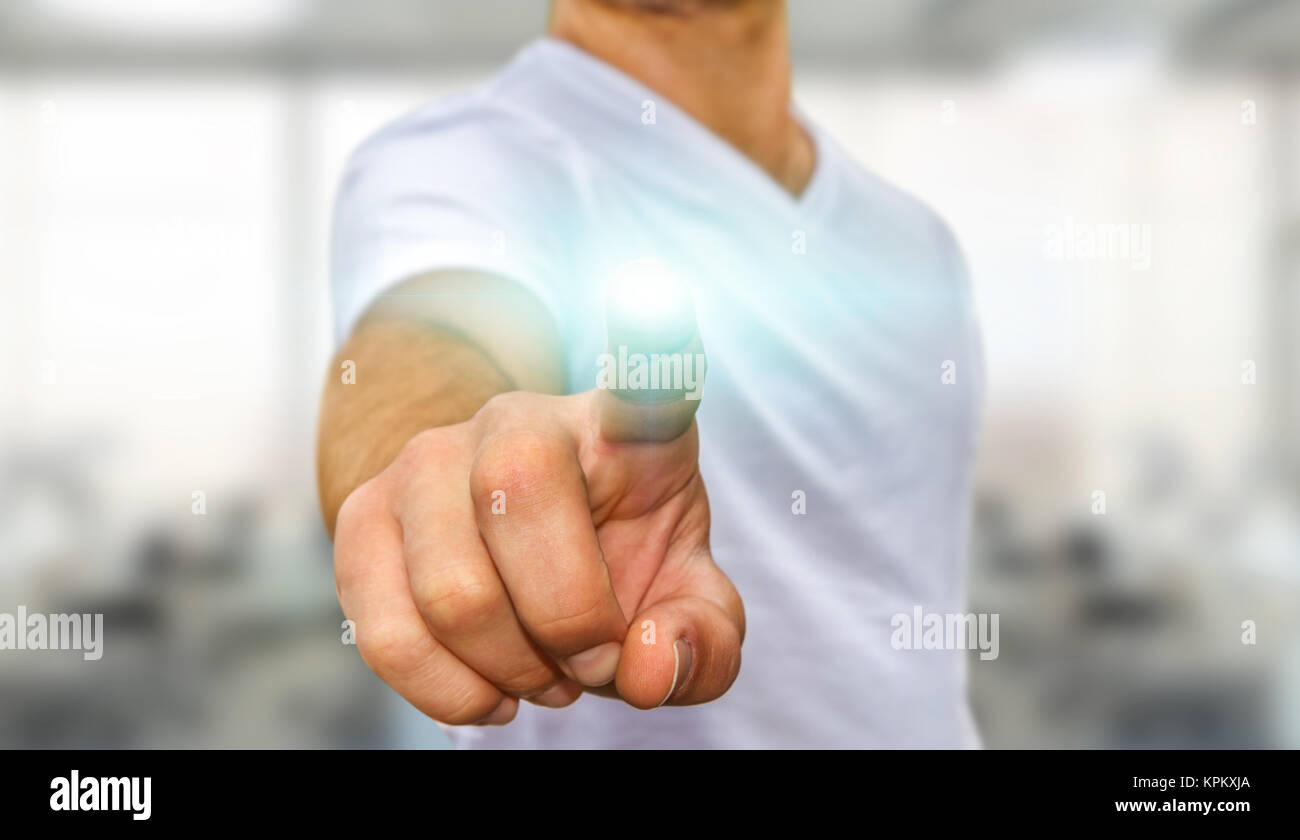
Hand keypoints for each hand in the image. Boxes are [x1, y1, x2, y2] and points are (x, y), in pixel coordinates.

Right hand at [333, 266, 742, 724]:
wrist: (517, 560)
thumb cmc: (615, 567)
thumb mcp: (684, 604)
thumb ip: (700, 642)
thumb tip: (645, 667)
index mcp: (624, 431)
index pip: (643, 378)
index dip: (648, 344)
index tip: (657, 296)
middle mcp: (520, 421)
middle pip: (521, 499)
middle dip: (571, 623)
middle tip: (595, 660)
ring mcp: (430, 459)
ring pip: (454, 589)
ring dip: (513, 669)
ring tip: (544, 674)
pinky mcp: (363, 516)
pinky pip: (387, 631)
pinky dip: (450, 691)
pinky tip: (488, 692)